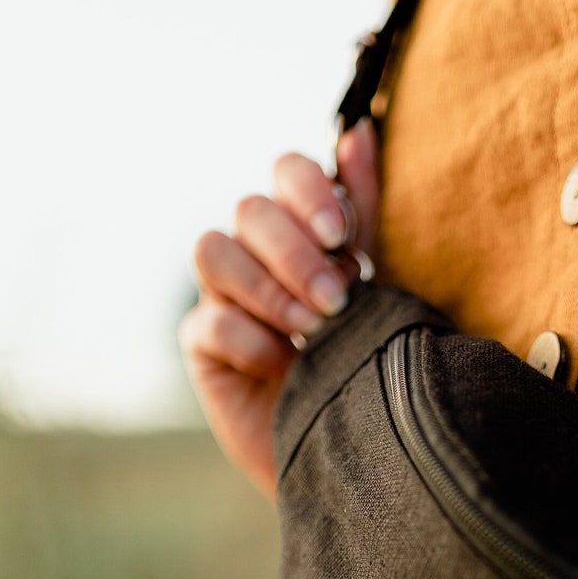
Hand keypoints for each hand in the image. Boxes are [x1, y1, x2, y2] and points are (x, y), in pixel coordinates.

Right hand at [179, 119, 379, 499]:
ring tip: (312, 332)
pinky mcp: (203, 347)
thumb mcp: (375, 283)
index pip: (286, 173)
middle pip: (250, 211)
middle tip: (335, 301)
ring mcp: (223, 297)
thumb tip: (359, 131)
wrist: (354, 447)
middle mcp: (256, 253)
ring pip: (215, 252)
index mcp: (301, 228)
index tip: (343, 239)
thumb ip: (364, 210)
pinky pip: (210, 322)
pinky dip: (251, 340)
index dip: (308, 193)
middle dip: (295, 254)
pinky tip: (284, 367)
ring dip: (269, 290)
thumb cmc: (365, 359)